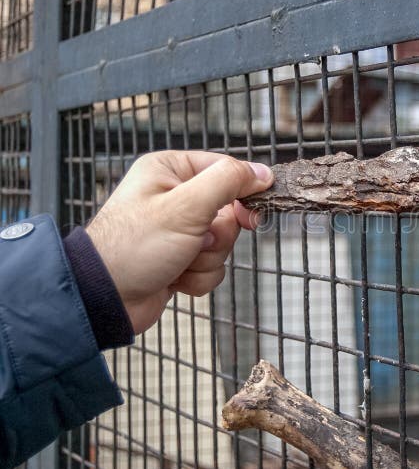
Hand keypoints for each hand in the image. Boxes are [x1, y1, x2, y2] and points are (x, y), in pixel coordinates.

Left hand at [85, 150, 273, 333]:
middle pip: (229, 211)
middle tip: (200, 241)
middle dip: (218, 236)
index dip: (243, 192)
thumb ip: (228, 182)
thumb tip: (263, 173)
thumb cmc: (134, 247)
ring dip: (207, 259)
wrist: (105, 298)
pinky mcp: (180, 257)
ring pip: (223, 242)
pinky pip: (211, 265)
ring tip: (180, 262)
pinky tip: (175, 278)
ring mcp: (177, 229)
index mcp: (170, 170)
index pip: (226, 170)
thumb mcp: (186, 206)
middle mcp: (174, 195)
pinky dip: (199, 276)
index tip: (252, 213)